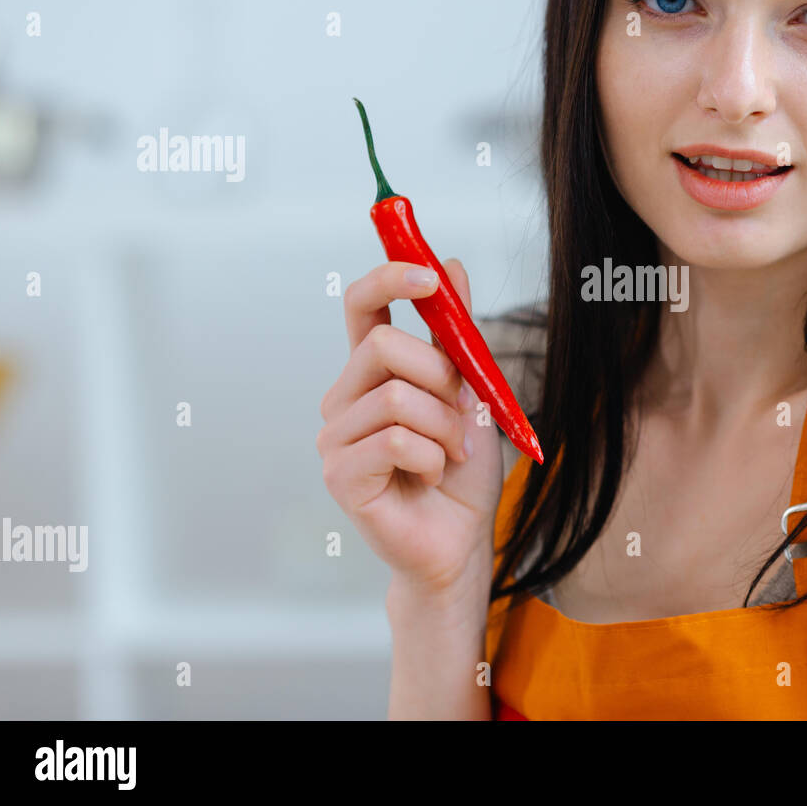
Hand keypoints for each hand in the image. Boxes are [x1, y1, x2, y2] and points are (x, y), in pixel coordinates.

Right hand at [317, 258, 505, 595]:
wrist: (461, 539)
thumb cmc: (462, 470)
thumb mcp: (471, 393)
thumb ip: (457, 336)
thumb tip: (452, 266)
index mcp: (372, 372)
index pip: (362, 305)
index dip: (389, 279)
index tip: (428, 276)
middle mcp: (344, 398)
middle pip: (384, 346)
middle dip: (440, 376)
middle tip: (461, 415)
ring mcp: (335, 437)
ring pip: (397, 397)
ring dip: (445, 426)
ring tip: (450, 454)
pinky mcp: (339, 474)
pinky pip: (396, 440)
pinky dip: (432, 458)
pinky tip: (431, 476)